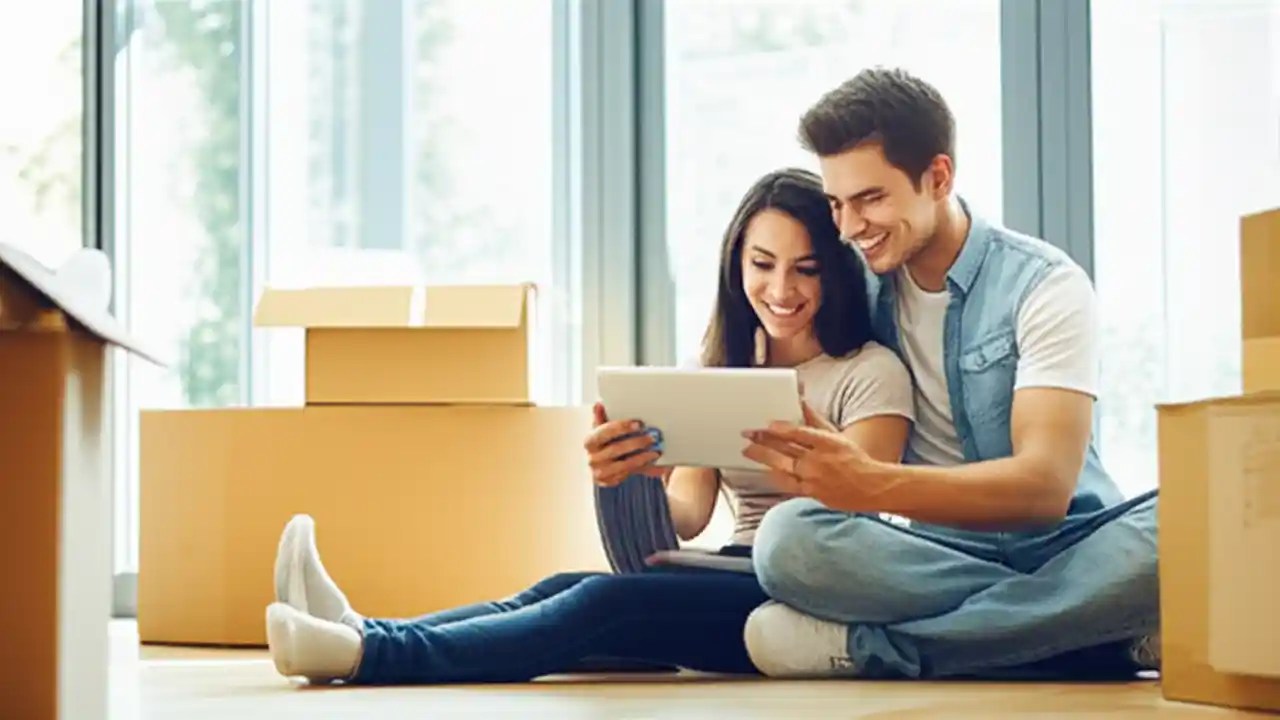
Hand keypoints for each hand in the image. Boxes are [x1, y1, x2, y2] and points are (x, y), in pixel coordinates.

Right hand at [583, 402, 665, 486]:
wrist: (600, 464)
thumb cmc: (604, 443)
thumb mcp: (602, 429)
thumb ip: (602, 417)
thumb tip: (599, 404)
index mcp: (590, 441)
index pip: (605, 432)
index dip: (622, 427)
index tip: (639, 424)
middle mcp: (592, 458)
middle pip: (616, 449)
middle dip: (636, 442)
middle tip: (652, 437)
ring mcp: (599, 472)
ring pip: (624, 465)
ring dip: (642, 458)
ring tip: (655, 451)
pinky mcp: (608, 482)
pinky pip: (628, 475)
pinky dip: (642, 468)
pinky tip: (651, 462)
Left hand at [741, 401, 890, 510]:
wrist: (871, 486)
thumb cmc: (854, 459)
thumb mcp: (837, 435)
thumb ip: (816, 419)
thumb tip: (801, 401)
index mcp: (828, 443)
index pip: (800, 433)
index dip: (782, 428)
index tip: (767, 424)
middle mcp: (819, 461)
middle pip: (786, 449)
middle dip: (763, 440)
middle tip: (747, 434)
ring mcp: (814, 479)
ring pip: (783, 466)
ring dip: (763, 457)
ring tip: (748, 450)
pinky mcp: (812, 493)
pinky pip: (788, 485)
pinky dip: (775, 476)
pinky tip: (765, 470)